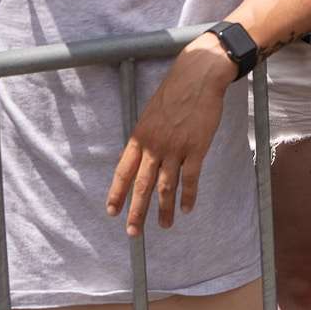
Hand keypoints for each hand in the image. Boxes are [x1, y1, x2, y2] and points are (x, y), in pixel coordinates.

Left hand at [106, 39, 233, 235]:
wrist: (198, 77)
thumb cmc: (175, 91)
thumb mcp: (151, 113)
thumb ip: (146, 137)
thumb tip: (141, 156)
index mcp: (140, 137)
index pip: (123, 171)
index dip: (117, 194)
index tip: (112, 212)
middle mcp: (154, 146)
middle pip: (142, 185)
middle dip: (136, 211)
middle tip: (132, 232)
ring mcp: (176, 148)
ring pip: (166, 187)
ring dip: (163, 209)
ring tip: (164, 226)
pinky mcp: (196, 148)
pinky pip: (190, 179)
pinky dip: (188, 196)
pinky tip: (187, 208)